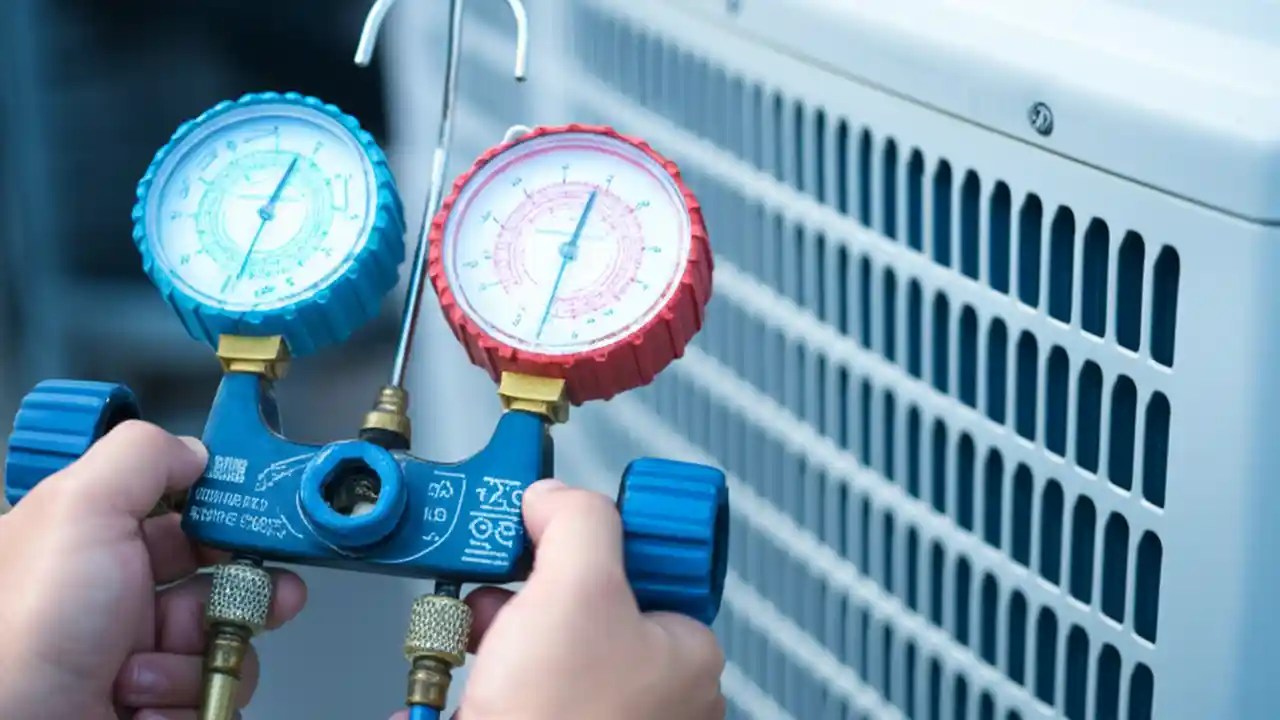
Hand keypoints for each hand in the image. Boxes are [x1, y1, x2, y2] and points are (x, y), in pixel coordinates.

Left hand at [0, 421, 306, 719]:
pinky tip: (140, 703)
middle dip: (252, 591)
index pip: (179, 517)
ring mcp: (136, 658)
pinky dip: (185, 702)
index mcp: (93, 545)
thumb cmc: (25, 630)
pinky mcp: (157, 706)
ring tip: (143, 673)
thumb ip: (141, 458)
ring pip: (223, 643)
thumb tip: (196, 450)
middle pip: (218, 581)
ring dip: (199, 657)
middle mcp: (115, 601)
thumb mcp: (80, 510)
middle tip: (270, 597)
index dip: (226, 517)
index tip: (262, 521)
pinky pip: (210, 696)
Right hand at [391, 479, 724, 719]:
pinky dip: (481, 694)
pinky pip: (516, 701)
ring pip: (542, 655)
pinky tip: (463, 700)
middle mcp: (657, 697)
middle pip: (581, 607)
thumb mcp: (575, 589)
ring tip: (476, 659)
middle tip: (504, 607)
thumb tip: (556, 495)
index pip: (644, 565)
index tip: (552, 538)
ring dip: (495, 646)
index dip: (589, 546)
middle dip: (524, 600)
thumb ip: (576, 522)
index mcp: (685, 652)